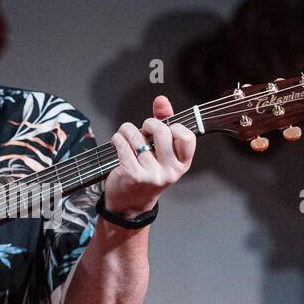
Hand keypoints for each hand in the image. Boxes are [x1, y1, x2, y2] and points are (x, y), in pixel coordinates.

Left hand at [104, 95, 196, 215]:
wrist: (130, 203)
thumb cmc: (148, 171)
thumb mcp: (161, 151)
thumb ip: (164, 122)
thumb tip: (161, 100)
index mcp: (182, 164)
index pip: (186, 137)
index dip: (174, 126)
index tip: (164, 127)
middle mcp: (169, 171)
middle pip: (161, 130)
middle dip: (148, 123)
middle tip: (143, 129)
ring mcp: (151, 174)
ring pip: (136, 136)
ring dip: (127, 131)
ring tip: (126, 137)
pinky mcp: (132, 174)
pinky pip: (122, 144)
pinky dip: (117, 138)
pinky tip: (118, 143)